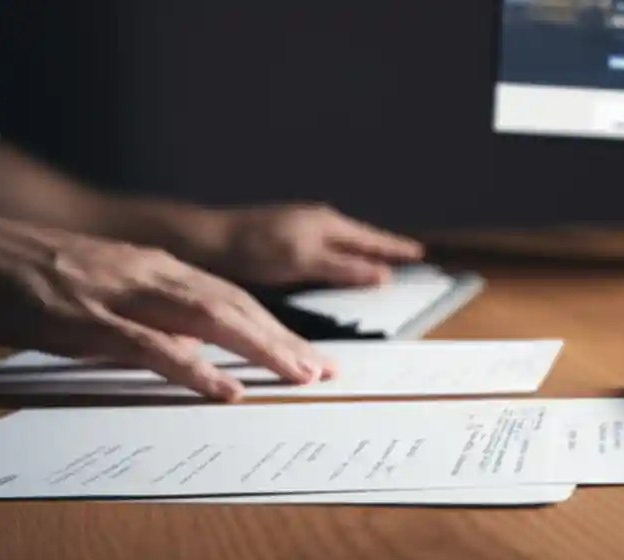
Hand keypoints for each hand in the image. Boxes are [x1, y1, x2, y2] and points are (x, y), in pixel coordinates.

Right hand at [0, 215, 336, 400]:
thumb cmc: (37, 276)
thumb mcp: (108, 292)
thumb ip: (154, 318)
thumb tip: (198, 353)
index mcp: (156, 268)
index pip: (234, 298)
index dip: (278, 328)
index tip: (313, 357)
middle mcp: (150, 273)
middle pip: (235, 306)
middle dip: (285, 340)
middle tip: (325, 373)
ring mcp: (119, 294)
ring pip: (208, 317)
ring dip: (260, 348)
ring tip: (297, 376)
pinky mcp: (86, 320)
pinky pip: (150, 346)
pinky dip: (193, 368)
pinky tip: (225, 389)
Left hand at [195, 204, 422, 287]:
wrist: (204, 241)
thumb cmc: (253, 250)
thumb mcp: (304, 261)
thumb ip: (345, 267)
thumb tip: (384, 274)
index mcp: (327, 223)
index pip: (372, 238)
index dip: (395, 248)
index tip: (419, 253)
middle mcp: (317, 220)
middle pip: (360, 237)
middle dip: (383, 247)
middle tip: (406, 256)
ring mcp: (299, 227)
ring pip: (341, 241)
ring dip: (361, 252)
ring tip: (377, 262)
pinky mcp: (283, 238)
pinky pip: (324, 247)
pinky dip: (339, 256)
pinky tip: (333, 264)